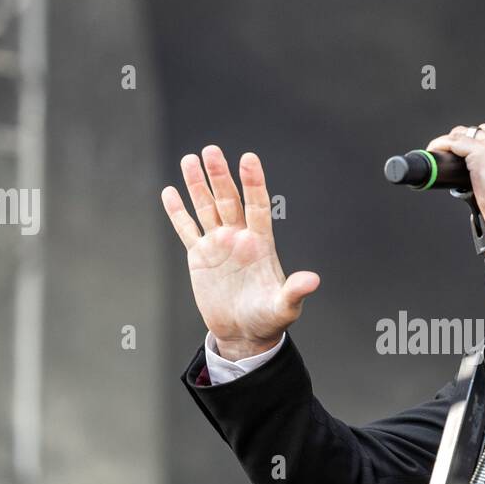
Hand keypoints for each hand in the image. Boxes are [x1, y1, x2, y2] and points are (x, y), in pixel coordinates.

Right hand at [161, 145, 318, 360]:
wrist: (244, 333)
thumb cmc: (268, 319)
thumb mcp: (284, 307)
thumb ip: (295, 291)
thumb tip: (313, 280)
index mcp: (261, 244)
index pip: (257, 205)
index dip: (253, 182)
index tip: (248, 158)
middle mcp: (239, 238)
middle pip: (229, 200)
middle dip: (220, 176)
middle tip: (211, 150)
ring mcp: (219, 244)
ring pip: (206, 208)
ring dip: (198, 185)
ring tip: (190, 160)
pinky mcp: (200, 257)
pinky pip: (187, 230)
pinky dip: (178, 213)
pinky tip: (171, 192)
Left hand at [423, 122, 484, 247]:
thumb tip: (484, 179)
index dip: (475, 143)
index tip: (466, 153)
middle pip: (478, 132)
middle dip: (462, 141)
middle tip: (451, 155)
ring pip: (465, 134)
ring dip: (451, 142)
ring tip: (440, 153)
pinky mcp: (482, 153)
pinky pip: (454, 142)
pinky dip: (442, 145)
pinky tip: (435, 151)